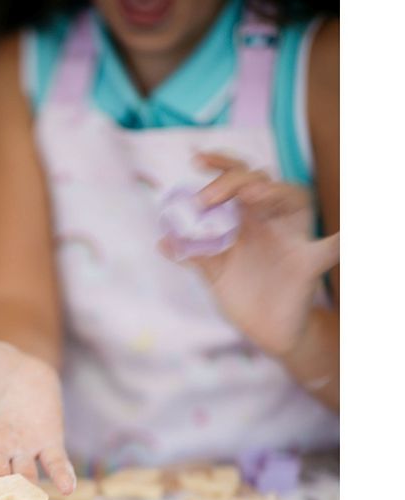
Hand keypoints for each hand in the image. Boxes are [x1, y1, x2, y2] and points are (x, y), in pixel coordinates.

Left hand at [161, 151, 339, 357]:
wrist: (268, 332)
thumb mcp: (216, 274)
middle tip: (208, 198)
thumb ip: (194, 255)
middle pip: (261, 182)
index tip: (196, 159)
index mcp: (248, 219)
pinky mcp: (309, 264)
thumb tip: (163, 241)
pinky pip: (330, 248)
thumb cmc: (246, 296)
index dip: (221, 164)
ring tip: (250, 196)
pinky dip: (340, 240)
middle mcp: (272, 221)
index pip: (238, 180)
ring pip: (294, 198)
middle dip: (234, 182)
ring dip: (273, 193)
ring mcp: (293, 239)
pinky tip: (344, 236)